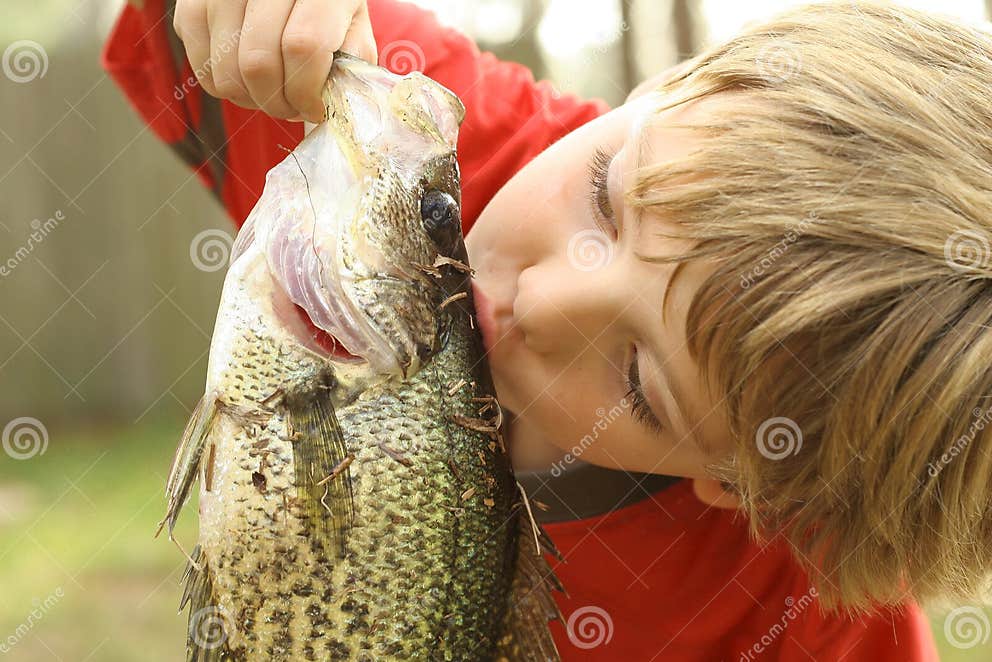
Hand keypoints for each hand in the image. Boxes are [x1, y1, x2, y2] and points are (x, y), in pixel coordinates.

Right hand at [173, 0, 376, 122]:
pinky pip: (201, 64)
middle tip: (290, 108)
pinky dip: (223, 85)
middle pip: (258, 62)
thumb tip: (328, 104)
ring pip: (226, 69)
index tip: (313, 108)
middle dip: (276, 103)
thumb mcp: (353, 27)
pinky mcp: (192, 2)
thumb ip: (350, 63)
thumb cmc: (324, 6)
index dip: (305, 92)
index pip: (302, 47)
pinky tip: (245, 77)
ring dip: (250, 99)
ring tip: (270, 93)